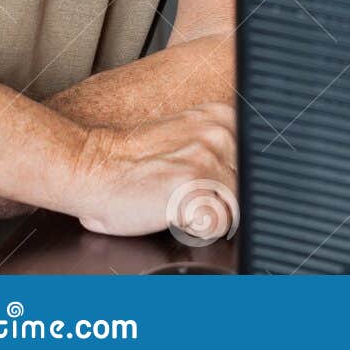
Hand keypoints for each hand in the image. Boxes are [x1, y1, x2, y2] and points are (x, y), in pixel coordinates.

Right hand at [68, 102, 237, 239]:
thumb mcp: (188, 136)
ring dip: (213, 216)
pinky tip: (177, 218)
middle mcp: (221, 136)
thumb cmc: (131, 159)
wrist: (90, 166)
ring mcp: (208, 162)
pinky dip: (199, 231)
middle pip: (250, 185)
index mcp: (223, 118)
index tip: (223, 188)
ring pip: (238, 207)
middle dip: (228, 200)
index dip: (242, 182)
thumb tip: (250, 171)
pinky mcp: (192, 190)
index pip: (259, 162)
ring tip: (184, 207)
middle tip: (197, 201)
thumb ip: (219, 146)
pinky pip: (217, 226)